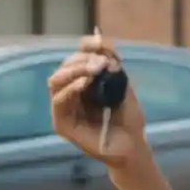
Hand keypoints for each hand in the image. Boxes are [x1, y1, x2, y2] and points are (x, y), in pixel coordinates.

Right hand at [48, 33, 149, 168]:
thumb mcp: (123, 85)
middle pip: (65, 66)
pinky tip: (84, 83)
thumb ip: (112, 65)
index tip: (101, 44)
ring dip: (74, 70)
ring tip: (93, 70)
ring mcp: (64, 108)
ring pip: (56, 80)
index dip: (87, 46)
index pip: (77, 56)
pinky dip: (70, 88)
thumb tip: (101, 44)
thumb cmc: (128, 117)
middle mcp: (70, 92)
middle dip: (82, 60)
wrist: (133, 145)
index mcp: (83, 80)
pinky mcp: (62, 123)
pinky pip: (59, 101)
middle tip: (102, 63)